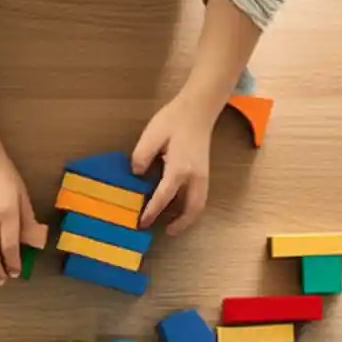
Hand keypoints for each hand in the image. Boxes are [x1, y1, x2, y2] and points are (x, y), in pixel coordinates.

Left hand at [132, 90, 218, 234]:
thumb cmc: (174, 120)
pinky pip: (200, 196)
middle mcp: (195, 176)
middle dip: (181, 223)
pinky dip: (191, 207)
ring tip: (173, 225)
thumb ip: (141, 156)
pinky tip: (178, 207)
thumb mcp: (151, 135)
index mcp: (180, 168)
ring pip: (200, 203)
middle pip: (193, 208)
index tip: (141, 222)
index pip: (164, 197)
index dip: (152, 212)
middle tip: (166, 232)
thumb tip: (136, 174)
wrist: (198, 108)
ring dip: (188, 217)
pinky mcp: (204, 172)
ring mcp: (203, 174)